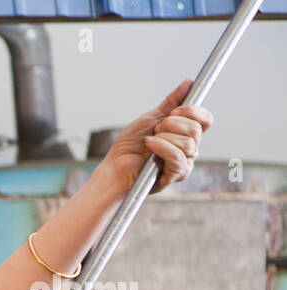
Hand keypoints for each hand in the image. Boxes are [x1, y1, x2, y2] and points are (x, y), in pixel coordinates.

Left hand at [99, 79, 212, 196]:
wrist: (114, 166)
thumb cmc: (130, 145)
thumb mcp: (151, 118)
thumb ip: (171, 102)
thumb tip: (188, 84)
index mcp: (185, 134)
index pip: (205, 120)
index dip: (193, 111)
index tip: (175, 110)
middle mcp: (188, 149)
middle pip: (196, 130)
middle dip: (173, 124)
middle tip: (156, 128)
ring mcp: (183, 163)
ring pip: (188, 143)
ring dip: (164, 137)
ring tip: (149, 140)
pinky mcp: (174, 175)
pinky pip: (178, 157)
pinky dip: (162, 147)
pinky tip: (150, 144)